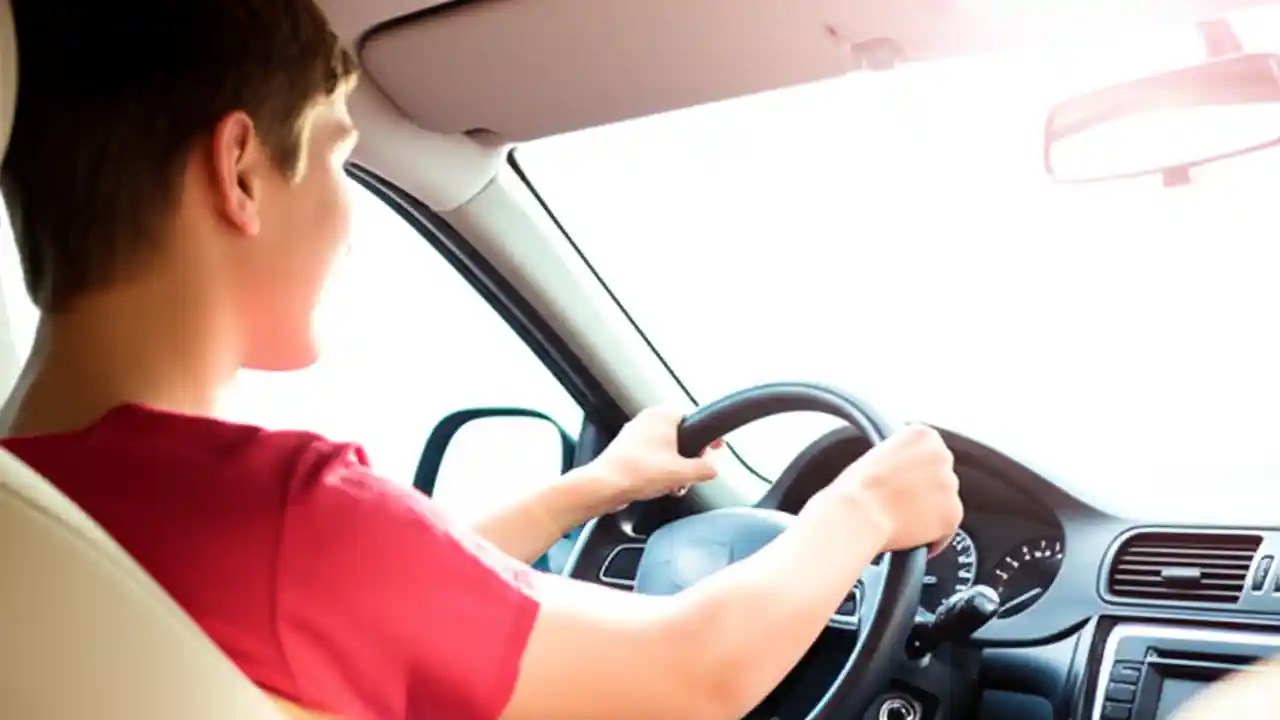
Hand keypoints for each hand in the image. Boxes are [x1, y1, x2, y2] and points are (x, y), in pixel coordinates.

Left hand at [586, 407, 720, 509]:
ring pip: (664, 450)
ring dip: (674, 468)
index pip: (693, 419)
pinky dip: (658, 471)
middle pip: (679, 437)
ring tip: (675, 485)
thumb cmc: (639, 472)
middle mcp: (646, 420)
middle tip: (693, 472)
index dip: (707, 436)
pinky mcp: (625, 451)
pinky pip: (650, 458)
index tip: (716, 446)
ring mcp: (633, 435)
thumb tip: (712, 468)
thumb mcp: (682, 473)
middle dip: (688, 458)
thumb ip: (704, 469)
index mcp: (661, 415)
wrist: (604, 486)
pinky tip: (660, 487)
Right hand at [819, 424, 962, 555]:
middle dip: (925, 488)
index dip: (912, 468)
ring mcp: (950, 485)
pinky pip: (947, 528)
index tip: (901, 479)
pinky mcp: (953, 513)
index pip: (928, 450)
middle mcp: (942, 455)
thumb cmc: (856, 486)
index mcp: (923, 435)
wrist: (859, 512)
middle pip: (940, 474)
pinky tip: (911, 534)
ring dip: (929, 510)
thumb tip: (905, 476)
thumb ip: (900, 458)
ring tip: (902, 519)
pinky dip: (933, 535)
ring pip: (944, 501)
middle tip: (901, 501)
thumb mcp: (876, 454)